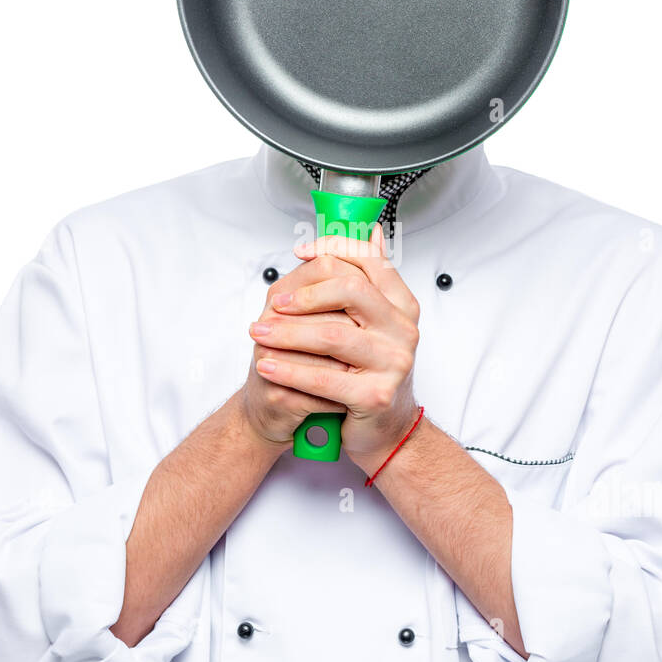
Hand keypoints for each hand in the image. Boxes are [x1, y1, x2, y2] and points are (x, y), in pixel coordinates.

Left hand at [249, 224, 420, 473]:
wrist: (384, 431)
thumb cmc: (370, 374)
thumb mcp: (373, 324)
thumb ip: (367, 280)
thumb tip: (368, 230)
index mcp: (401, 306)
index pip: (368, 261)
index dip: (332, 250)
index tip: (301, 253)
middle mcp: (403, 331)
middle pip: (351, 291)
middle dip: (304, 294)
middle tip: (273, 304)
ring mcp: (394, 363)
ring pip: (332, 334)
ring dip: (287, 333)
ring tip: (257, 334)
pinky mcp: (376, 396)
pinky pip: (325, 378)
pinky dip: (290, 370)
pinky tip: (268, 366)